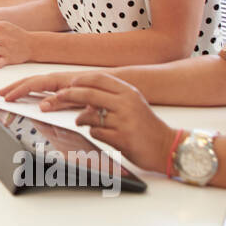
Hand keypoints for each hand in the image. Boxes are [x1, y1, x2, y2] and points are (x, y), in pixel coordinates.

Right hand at [0, 70, 89, 103]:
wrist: (111, 84)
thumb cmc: (97, 91)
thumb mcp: (79, 100)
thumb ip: (60, 103)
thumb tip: (41, 106)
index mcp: (58, 80)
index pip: (33, 84)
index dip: (18, 91)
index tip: (7, 97)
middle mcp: (57, 79)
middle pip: (30, 81)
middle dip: (14, 86)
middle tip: (0, 94)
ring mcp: (59, 81)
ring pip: (35, 82)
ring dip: (21, 87)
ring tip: (9, 93)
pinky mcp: (62, 85)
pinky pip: (42, 86)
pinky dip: (31, 88)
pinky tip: (28, 94)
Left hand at [36, 72, 177, 172]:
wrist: (166, 146)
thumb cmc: (147, 126)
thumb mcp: (132, 104)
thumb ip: (111, 98)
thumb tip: (84, 98)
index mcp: (129, 92)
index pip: (99, 79)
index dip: (81, 80)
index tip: (69, 84)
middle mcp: (126, 104)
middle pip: (89, 94)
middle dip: (69, 95)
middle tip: (58, 97)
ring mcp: (123, 121)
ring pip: (89, 115)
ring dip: (82, 119)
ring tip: (83, 121)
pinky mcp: (121, 138)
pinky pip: (95, 132)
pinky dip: (94, 133)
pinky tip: (102, 134)